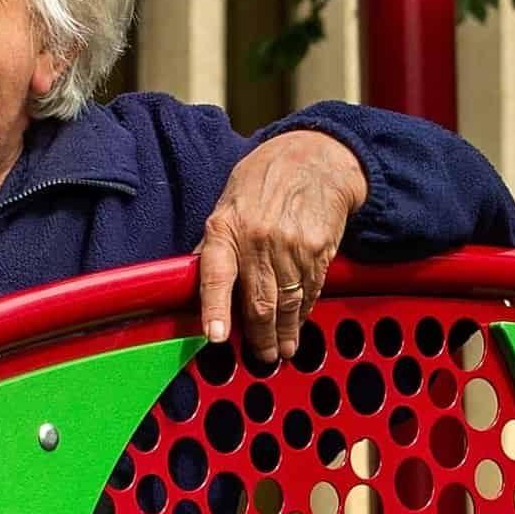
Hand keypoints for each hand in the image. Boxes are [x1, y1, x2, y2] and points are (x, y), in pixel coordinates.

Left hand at [196, 129, 367, 368]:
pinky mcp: (319, 250)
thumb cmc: (264, 180)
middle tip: (261, 355)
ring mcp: (292, 246)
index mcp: (226, 227)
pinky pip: (309, 291)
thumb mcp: (228, 203)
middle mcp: (258, 239)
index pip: (216, 274)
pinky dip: (303, 311)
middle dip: (260, 336)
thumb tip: (195, 278)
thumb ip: (215, 243)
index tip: (217, 336)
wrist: (316, 158)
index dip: (216, 308)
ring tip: (282, 349)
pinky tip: (299, 322)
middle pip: (259, 301)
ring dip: (284, 332)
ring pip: (287, 303)